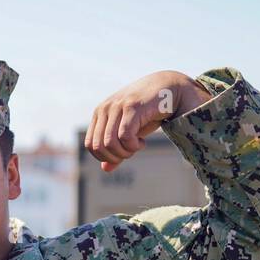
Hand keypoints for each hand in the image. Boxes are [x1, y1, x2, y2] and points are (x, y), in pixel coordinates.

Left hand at [84, 70, 212, 171]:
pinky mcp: (132, 107)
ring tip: (138, 145)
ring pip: (110, 143)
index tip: (122, 152)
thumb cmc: (148, 112)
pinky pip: (124, 136)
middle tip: (131, 151)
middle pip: (99, 147)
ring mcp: (117, 106)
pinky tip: (142, 141)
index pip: (90, 145)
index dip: (105, 157)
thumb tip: (105, 169)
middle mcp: (105, 108)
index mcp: (99, 113)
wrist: (169, 89)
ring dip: (125, 152)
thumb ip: (116, 148)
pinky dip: (133, 146)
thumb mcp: (129, 132)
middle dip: (116, 156)